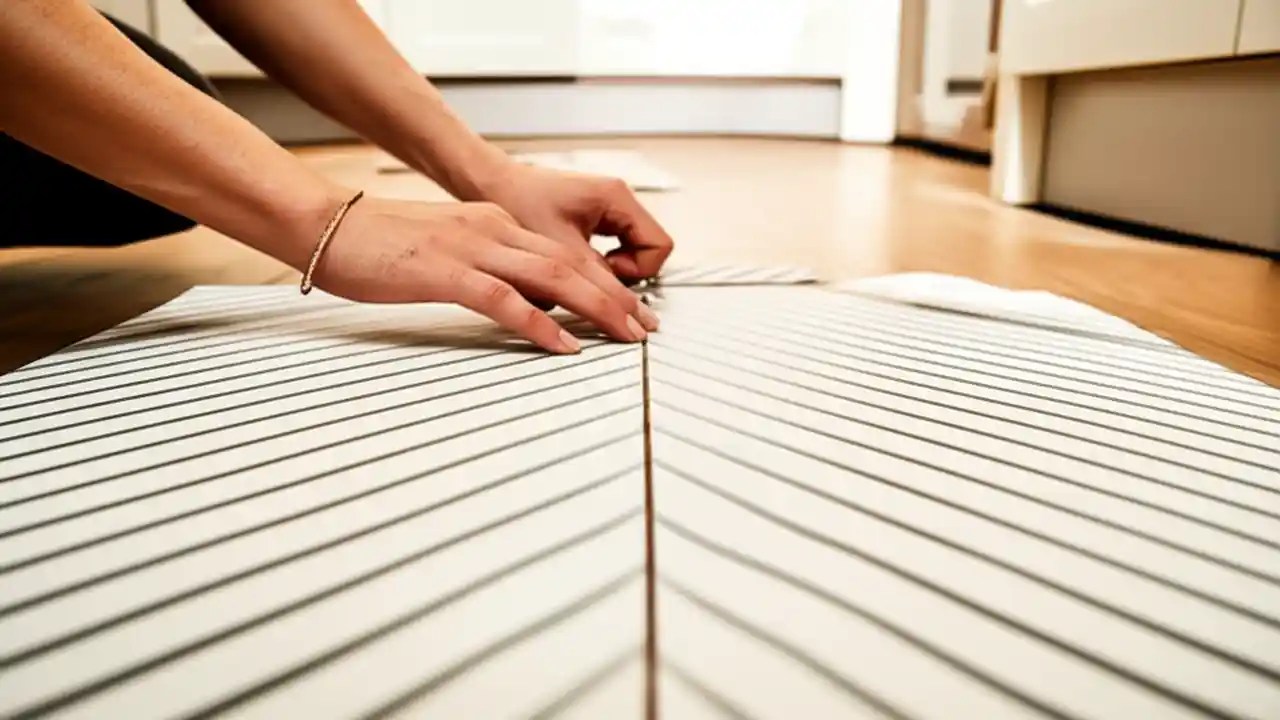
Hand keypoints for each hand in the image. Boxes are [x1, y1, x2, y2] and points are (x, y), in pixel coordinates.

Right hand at [310, 196, 659, 353]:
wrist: (327, 225)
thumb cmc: (380, 244)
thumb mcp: (445, 249)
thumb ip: (483, 268)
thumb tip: (514, 299)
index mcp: (495, 225)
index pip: (563, 255)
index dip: (605, 284)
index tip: (632, 312)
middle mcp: (493, 230)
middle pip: (571, 265)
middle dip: (617, 299)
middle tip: (648, 329)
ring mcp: (471, 247)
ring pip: (551, 279)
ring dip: (596, 309)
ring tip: (627, 336)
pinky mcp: (444, 270)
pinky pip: (504, 300)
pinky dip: (540, 324)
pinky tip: (565, 345)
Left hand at [476, 163, 674, 283]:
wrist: (490, 183)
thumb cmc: (517, 199)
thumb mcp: (559, 245)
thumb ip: (591, 276)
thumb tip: (612, 308)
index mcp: (617, 197)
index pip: (658, 246)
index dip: (639, 271)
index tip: (610, 278)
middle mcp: (617, 200)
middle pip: (648, 251)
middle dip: (627, 276)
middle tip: (604, 290)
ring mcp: (605, 210)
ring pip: (630, 253)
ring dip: (611, 272)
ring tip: (584, 278)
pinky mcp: (590, 219)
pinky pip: (611, 249)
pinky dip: (598, 266)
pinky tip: (575, 271)